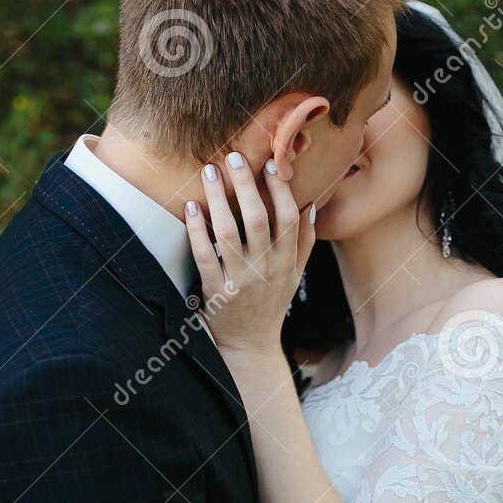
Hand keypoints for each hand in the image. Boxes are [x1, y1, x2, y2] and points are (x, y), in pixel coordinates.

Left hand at [183, 150, 315, 360]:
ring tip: (210, 172)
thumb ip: (304, 242)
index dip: (281, 189)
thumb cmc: (271, 305)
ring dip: (219, 199)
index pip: (288, 218)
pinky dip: (197, 231)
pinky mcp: (217, 292)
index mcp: (286, 261)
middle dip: (246, 185)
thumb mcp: (295, 276)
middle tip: (234, 157)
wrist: (251, 346)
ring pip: (230, 233)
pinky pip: (206, 256)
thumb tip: (311, 206)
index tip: (272, 163)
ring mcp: (241, 281)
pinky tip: (191, 208)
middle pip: (259, 219)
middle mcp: (266, 269)